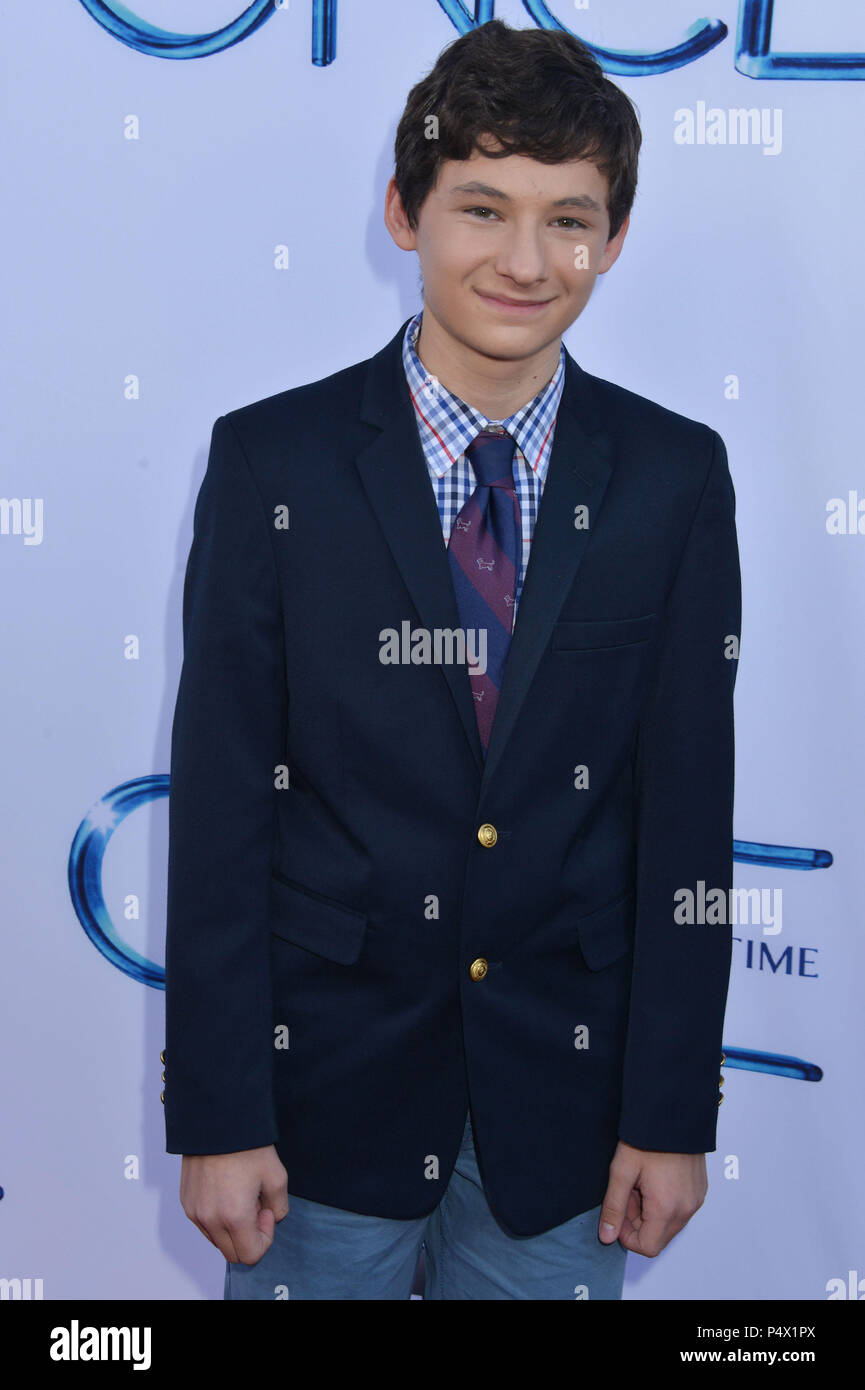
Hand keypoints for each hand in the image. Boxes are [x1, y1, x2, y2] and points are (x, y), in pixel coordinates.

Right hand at [179, 1145, 289, 1265]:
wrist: (217, 1121)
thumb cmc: (246, 1146)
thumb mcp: (277, 1176)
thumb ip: (280, 1208)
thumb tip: (270, 1218)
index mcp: (234, 1217)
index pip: (251, 1255)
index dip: (265, 1238)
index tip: (266, 1211)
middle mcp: (210, 1219)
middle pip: (233, 1254)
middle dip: (249, 1236)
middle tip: (256, 1205)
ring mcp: (194, 1212)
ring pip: (217, 1240)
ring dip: (232, 1229)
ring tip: (240, 1195)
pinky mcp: (186, 1202)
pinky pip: (204, 1224)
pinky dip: (218, 1218)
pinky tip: (226, 1191)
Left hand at [597, 1141, 706, 1256]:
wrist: (673, 1111)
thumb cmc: (648, 1137)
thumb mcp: (622, 1170)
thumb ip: (614, 1207)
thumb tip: (607, 1237)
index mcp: (667, 1208)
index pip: (648, 1247)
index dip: (627, 1235)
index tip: (619, 1211)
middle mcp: (687, 1209)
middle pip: (659, 1237)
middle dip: (639, 1222)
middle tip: (629, 1192)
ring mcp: (696, 1200)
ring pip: (670, 1224)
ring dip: (652, 1213)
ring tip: (641, 1183)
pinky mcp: (700, 1190)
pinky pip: (681, 1210)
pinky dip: (666, 1203)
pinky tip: (655, 1179)